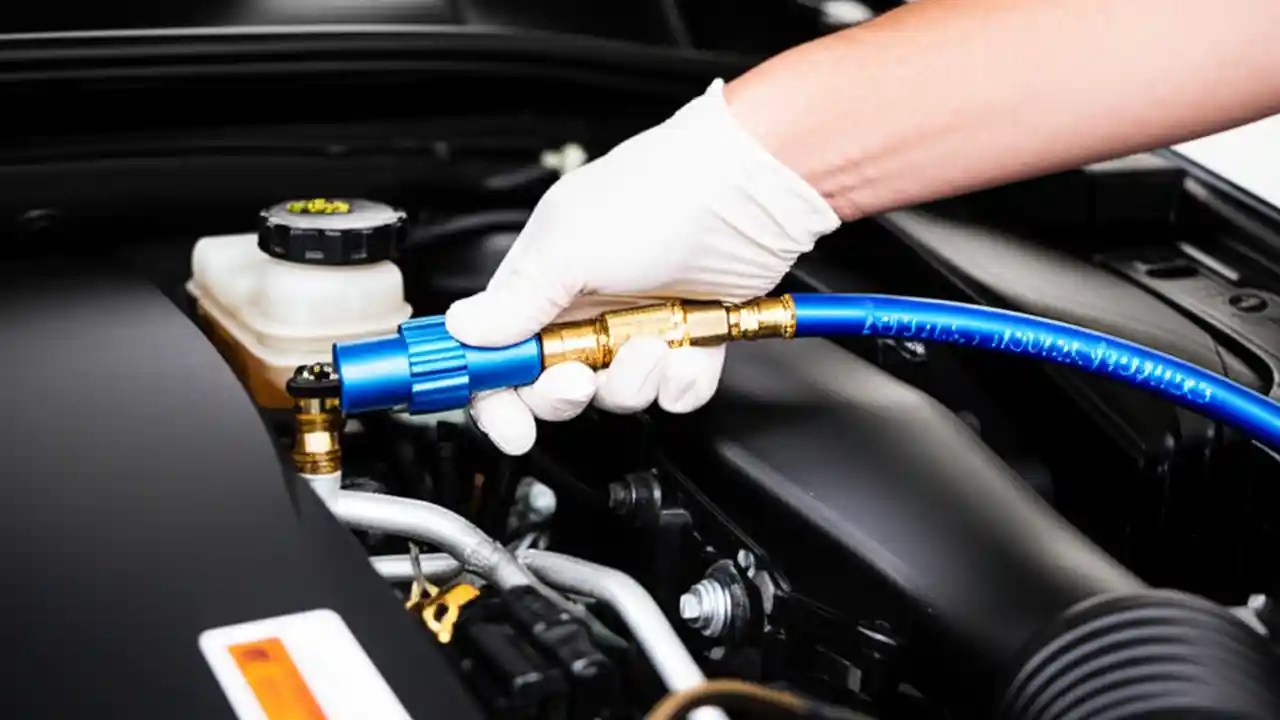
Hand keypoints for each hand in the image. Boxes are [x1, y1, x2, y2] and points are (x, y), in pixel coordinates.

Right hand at [445, 79, 839, 454]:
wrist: (749, 190)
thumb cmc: (658, 194)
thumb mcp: (568, 247)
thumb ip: (515, 300)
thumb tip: (465, 329)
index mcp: (542, 281)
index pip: (499, 353)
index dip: (496, 394)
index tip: (510, 424)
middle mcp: (584, 307)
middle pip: (553, 387)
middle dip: (567, 394)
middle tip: (578, 378)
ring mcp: (636, 325)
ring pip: (618, 394)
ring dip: (635, 380)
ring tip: (654, 342)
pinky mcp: (686, 338)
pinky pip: (675, 390)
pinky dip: (684, 379)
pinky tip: (690, 346)